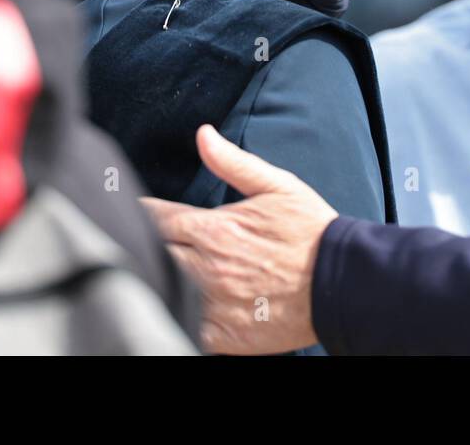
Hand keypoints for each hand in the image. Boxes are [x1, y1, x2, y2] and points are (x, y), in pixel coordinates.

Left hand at [141, 125, 338, 354]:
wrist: (341, 281)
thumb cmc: (310, 231)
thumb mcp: (277, 186)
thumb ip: (233, 162)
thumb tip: (203, 135)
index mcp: (214, 230)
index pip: (156, 217)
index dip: (139, 212)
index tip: (128, 207)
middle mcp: (206, 268)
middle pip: (152, 254)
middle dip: (145, 245)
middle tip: (139, 240)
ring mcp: (213, 304)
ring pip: (163, 290)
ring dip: (157, 279)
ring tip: (156, 272)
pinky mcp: (223, 335)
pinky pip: (184, 328)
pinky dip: (177, 317)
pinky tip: (177, 308)